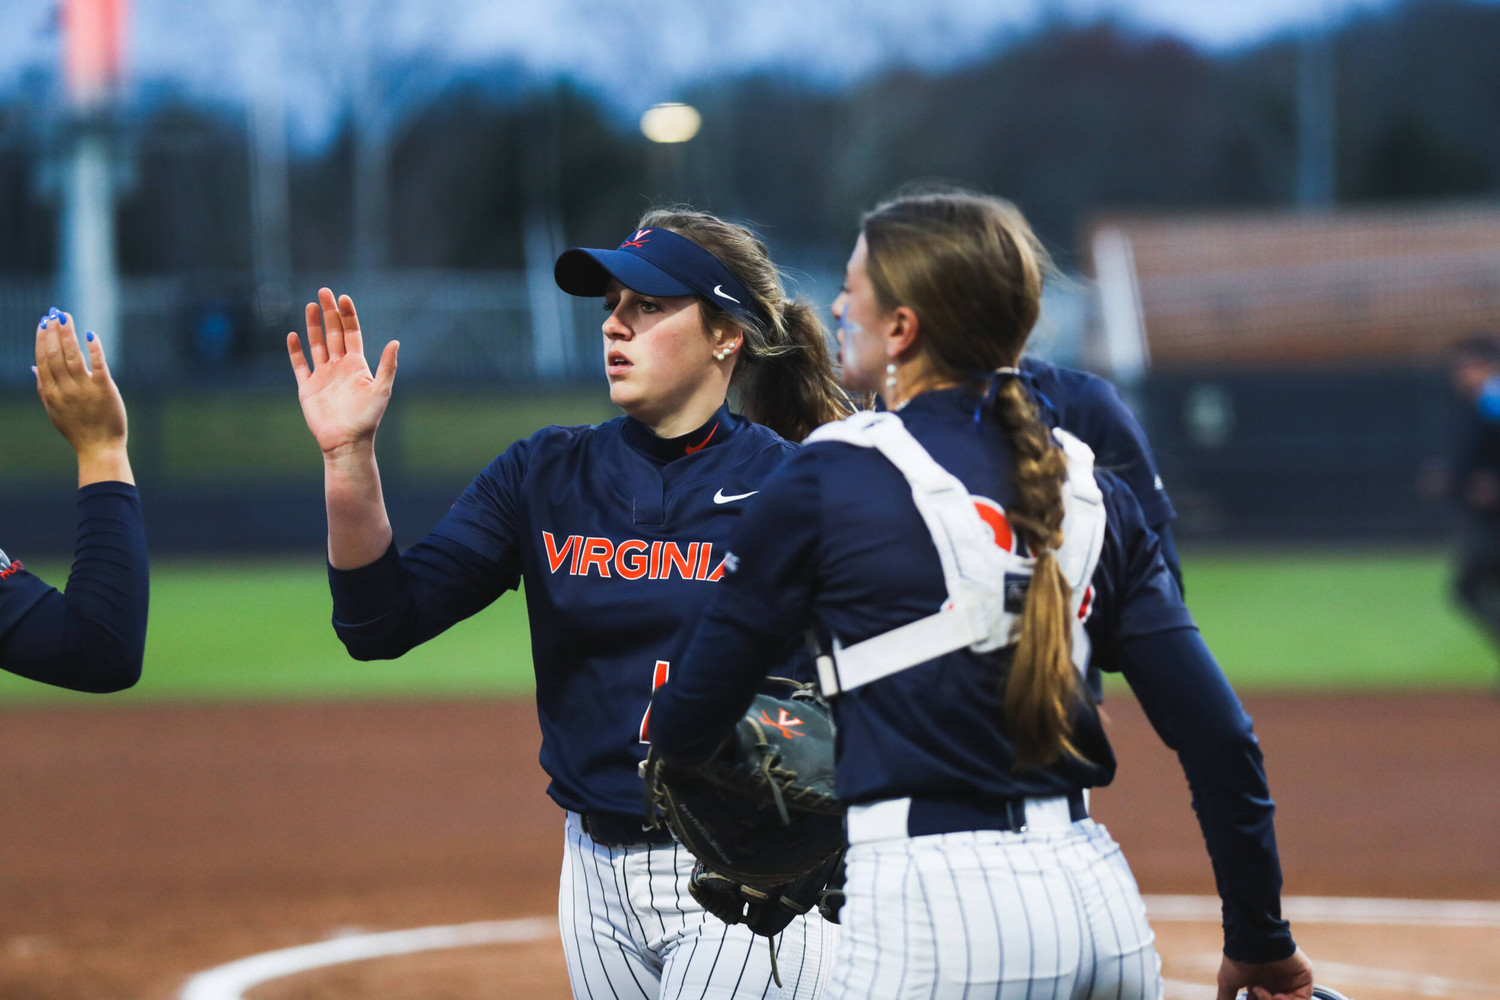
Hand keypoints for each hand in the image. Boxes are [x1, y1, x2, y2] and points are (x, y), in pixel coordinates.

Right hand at [33, 310, 132, 485]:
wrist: (99, 448)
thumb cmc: (77, 430)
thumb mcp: (54, 410)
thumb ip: (43, 388)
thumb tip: (33, 367)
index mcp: (50, 393)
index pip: (43, 360)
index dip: (41, 339)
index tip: (43, 323)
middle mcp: (65, 389)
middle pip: (55, 355)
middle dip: (53, 332)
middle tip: (54, 314)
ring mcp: (84, 389)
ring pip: (73, 356)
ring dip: (68, 334)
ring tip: (66, 317)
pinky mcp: (105, 389)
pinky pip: (98, 364)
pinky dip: (93, 348)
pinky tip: (90, 334)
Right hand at [287, 288, 398, 461]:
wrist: (347, 442)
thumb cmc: (367, 418)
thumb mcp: (381, 390)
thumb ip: (387, 366)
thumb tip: (395, 342)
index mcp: (357, 365)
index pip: (351, 333)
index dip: (347, 315)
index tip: (343, 298)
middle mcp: (339, 367)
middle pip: (333, 333)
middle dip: (329, 313)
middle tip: (323, 291)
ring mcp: (322, 376)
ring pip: (316, 345)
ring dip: (312, 326)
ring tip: (310, 306)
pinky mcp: (307, 387)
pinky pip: (300, 365)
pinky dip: (296, 351)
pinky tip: (293, 335)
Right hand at [1217, 946, 1313, 999]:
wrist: (1250, 941)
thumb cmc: (1238, 959)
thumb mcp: (1228, 982)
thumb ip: (1225, 997)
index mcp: (1262, 985)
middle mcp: (1277, 984)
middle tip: (1256, 994)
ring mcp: (1291, 981)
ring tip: (1263, 993)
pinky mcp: (1303, 977)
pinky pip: (1303, 999)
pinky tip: (1278, 995)